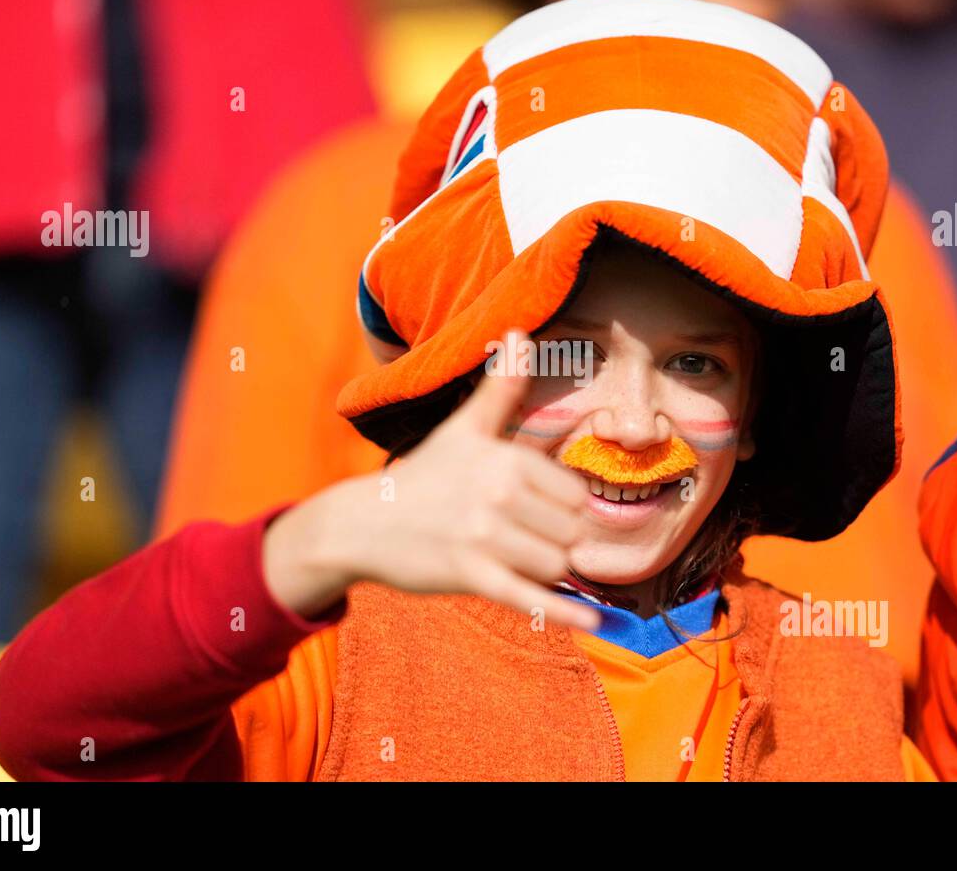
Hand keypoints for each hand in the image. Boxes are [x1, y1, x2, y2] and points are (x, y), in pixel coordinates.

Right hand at [264, 330, 600, 631]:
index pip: (575, 496)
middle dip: (556, 542)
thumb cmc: (424, 477)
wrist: (363, 524)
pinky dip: (566, 614)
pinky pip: (532, 598)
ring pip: (556, 566)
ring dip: (546, 572)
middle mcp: (499, 494)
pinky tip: (593, 623)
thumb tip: (518, 332)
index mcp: (506, 458)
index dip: (561, 509)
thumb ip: (500, 388)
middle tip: (520, 539)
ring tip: (514, 560)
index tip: (534, 511)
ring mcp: (485, 537)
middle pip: (571, 534)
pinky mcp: (471, 577)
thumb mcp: (464, 429)